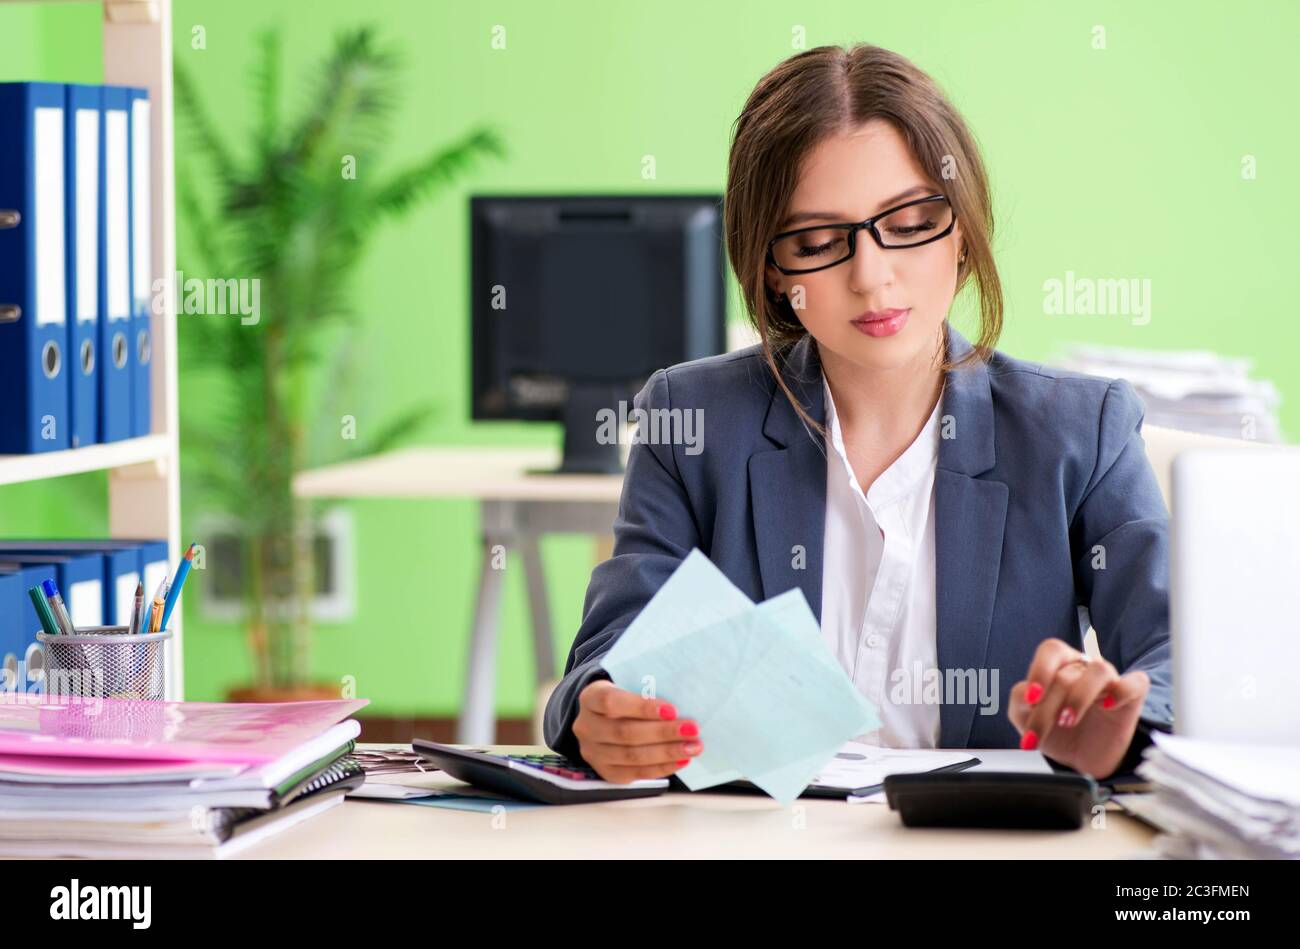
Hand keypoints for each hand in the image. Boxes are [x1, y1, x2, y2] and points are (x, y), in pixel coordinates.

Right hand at [573, 679, 703, 782]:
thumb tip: (685, 698)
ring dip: (667, 752)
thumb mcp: (627, 684)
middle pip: (625, 733)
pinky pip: (635, 774)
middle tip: (692, 729)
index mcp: (590, 698)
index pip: (612, 702)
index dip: (642, 707)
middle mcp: (586, 727)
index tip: (672, 709)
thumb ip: (647, 689)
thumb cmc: (624, 696)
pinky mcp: (605, 771)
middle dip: (663, 732)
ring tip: (692, 747)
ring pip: (631, 756)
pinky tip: (681, 760)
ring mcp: (593, 752)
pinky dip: (661, 767)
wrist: (603, 717)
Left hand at [1008, 638, 1149, 778]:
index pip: (1051, 650)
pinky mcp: (1133, 696)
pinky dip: (1121, 691)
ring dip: (1079, 697)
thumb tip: (1024, 693)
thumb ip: (1019, 701)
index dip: (1039, 671)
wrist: (1083, 762)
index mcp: (1059, 665)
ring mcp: (1110, 679)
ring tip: (1068, 721)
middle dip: (1050, 705)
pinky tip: (1108, 706)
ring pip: (1098, 670)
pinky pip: (1135, 682)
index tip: (1031, 698)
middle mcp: (1084, 667)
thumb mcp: (1027, 719)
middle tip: (1041, 730)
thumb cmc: (1057, 732)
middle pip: (1066, 673)